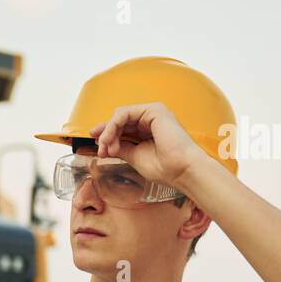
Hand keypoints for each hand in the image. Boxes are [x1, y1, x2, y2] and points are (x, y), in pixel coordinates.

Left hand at [88, 102, 209, 187]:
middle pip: (120, 121)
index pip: (123, 128)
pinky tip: (109, 140)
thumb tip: (105, 145)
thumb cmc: (165, 168)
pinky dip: (113, 126)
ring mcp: (153, 113)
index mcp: (149, 130)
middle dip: (106, 135)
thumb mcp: (135, 156)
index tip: (98, 147)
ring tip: (105, 148)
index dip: (107, 135)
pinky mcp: (153, 110)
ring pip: (120, 117)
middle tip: (100, 150)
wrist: (183, 171)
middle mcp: (151, 119)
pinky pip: (124, 113)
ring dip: (108, 132)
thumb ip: (121, 148)